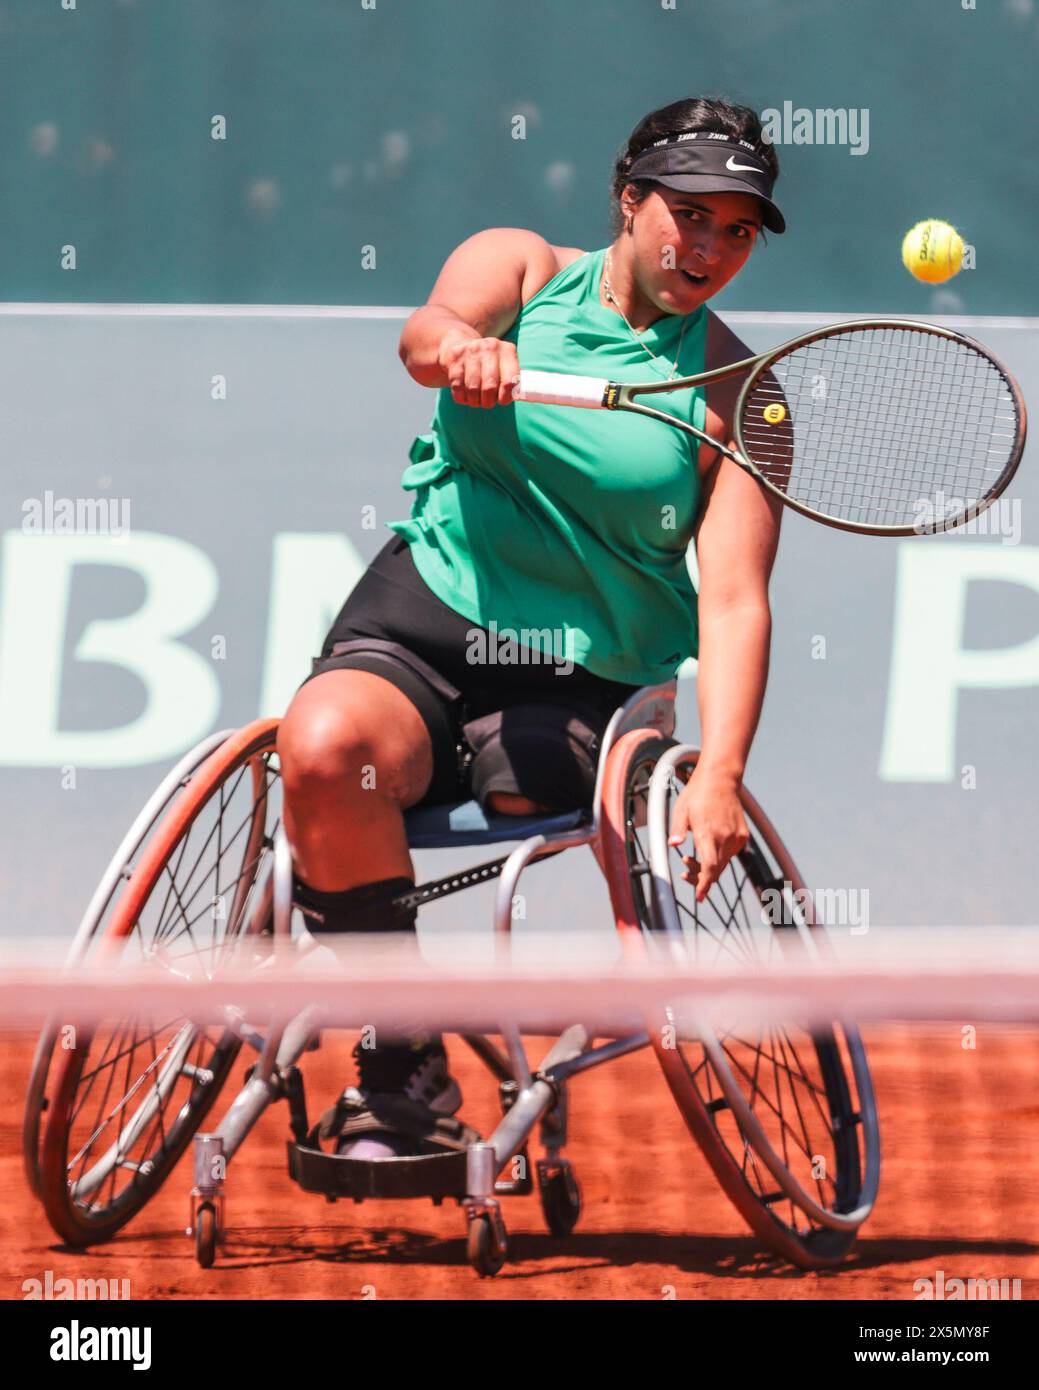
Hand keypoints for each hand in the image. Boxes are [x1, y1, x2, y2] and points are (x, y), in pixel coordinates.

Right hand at [438, 333, 519, 408]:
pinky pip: (458, 387)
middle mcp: (490, 347)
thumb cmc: (487, 363)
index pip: (510, 381)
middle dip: (488, 401)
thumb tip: (518, 397)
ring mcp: (471, 352)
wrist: (459, 344)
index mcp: (507, 350)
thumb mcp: (503, 365)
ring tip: (476, 400)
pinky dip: (461, 397)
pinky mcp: (455, 359)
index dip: (506, 397)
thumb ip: (511, 380)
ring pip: (472, 389)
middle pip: (490, 387)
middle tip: (487, 402)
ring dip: (474, 401)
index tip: (502, 401)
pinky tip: (464, 395)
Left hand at [667, 766, 748, 902]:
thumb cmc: (697, 794)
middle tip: (684, 873)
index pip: (709, 867)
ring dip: (708, 867)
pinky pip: (730, 854)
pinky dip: (718, 857)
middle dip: (701, 877)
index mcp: (708, 833)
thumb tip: (672, 846)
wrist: (721, 779)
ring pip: (723, 863)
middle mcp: (725, 838)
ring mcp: (737, 837)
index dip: (704, 885)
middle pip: (716, 870)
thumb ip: (677, 830)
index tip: (699, 897)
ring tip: (690, 859)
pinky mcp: (743, 836)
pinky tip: (707, 849)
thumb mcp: (681, 811)